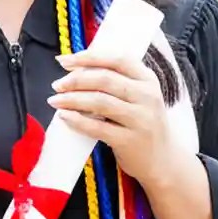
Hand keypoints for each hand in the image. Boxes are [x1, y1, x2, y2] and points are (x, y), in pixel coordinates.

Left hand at [49, 50, 181, 189]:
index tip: (64, 60)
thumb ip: (118, 81)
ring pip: (99, 102)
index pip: (117, 59)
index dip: (88, 57)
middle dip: (75, 80)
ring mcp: (140, 119)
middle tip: (57, 85)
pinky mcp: (129, 140)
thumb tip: (78, 69)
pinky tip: (64, 117)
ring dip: (72, 99)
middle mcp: (147, 96)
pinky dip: (77, 121)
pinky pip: (97, 127)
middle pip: (105, 79)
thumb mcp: (141, 97)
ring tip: (55, 100)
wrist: (163, 160)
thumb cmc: (144, 124)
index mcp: (148, 79)